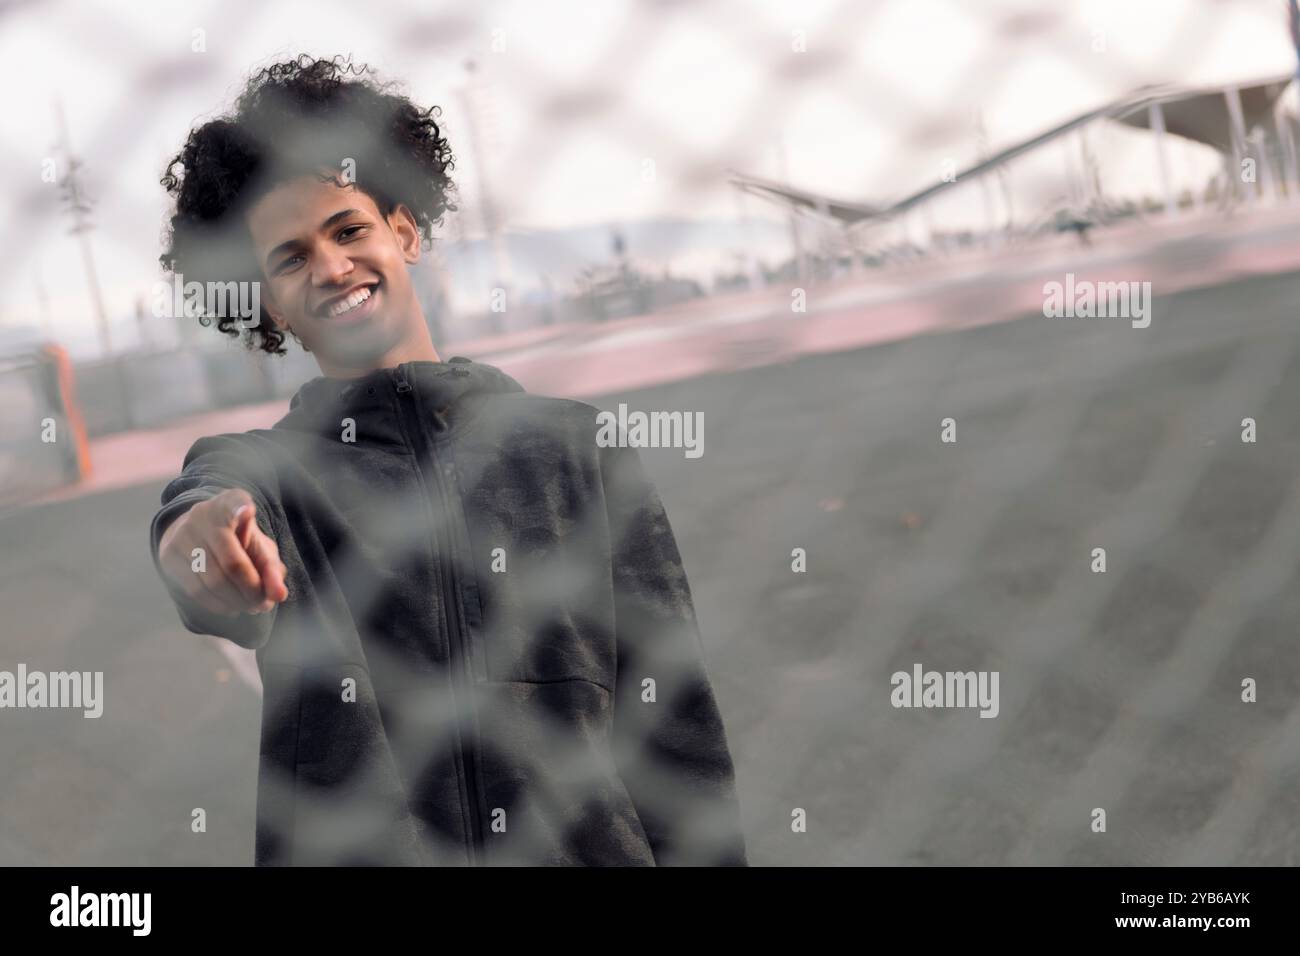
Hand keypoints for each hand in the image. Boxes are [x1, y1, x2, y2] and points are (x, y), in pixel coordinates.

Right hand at [157, 487, 288, 616]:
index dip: (240, 509)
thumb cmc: (238, 542)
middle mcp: (202, 515)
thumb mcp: (260, 548)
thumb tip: (279, 595)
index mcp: (230, 502)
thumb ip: (272, 570)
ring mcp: (181, 534)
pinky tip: (230, 606)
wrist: (198, 535)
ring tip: (250, 607)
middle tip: (263, 605)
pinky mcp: (168, 556)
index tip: (247, 510)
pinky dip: (218, 605)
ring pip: (213, 581)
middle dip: (252, 591)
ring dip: (236, 602)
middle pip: (232, 563)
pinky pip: (195, 590)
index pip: (235, 503)